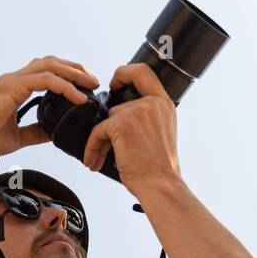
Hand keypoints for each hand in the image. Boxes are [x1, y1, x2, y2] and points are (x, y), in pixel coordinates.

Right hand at [0, 56, 99, 158]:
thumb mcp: (16, 137)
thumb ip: (35, 132)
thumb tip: (53, 133)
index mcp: (15, 87)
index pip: (45, 71)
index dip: (67, 75)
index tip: (83, 88)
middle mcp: (15, 79)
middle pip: (51, 62)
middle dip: (75, 69)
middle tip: (94, 82)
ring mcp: (13, 81)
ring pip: (51, 66)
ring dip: (74, 73)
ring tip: (91, 85)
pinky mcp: (13, 87)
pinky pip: (46, 80)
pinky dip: (65, 87)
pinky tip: (78, 98)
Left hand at [80, 63, 182, 192]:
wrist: (160, 186)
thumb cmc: (159, 169)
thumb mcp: (161, 134)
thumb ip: (147, 118)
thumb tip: (119, 115)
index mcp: (164, 104)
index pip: (143, 71)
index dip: (124, 72)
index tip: (114, 83)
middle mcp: (152, 104)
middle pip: (117, 105)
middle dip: (108, 128)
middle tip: (104, 147)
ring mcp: (137, 112)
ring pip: (106, 119)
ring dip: (100, 140)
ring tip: (99, 159)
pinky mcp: (121, 124)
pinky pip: (97, 131)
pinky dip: (92, 147)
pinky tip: (93, 161)